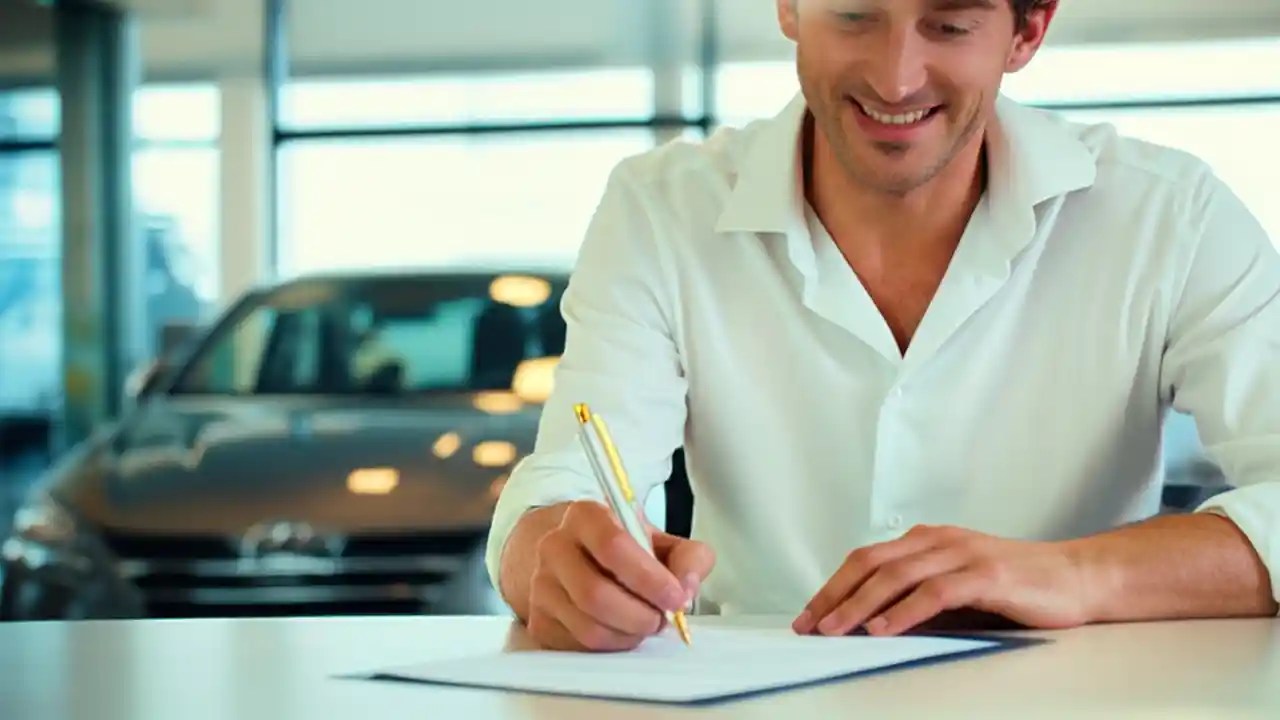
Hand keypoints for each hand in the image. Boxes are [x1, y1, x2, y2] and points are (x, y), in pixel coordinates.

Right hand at [526, 500, 715, 651]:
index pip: (612, 546)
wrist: (573, 555)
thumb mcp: (660, 540)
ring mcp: (541, 586)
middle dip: (640, 616)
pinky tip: (622, 630)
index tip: (675, 596)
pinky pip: (579, 647)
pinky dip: (612, 646)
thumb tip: (687, 588)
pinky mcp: (539, 621)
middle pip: (596, 594)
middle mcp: (554, 548)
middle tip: (662, 618)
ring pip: (589, 627)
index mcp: (585, 516)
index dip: (649, 578)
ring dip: (629, 635)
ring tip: (645, 623)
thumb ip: (689, 557)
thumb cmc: (622, 548)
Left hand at [793, 525, 1091, 636]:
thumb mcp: (956, 593)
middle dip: (834, 596)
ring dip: (859, 605)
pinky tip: (883, 629)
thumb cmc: (1015, 588)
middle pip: (870, 563)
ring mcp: (962, 554)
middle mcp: (938, 541)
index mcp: (926, 541)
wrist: (1076, 578)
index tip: (808, 615)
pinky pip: (935, 592)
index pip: (865, 560)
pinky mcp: (987, 575)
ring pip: (896, 576)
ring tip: (835, 629)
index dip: (832, 586)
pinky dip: (904, 612)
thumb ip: (916, 601)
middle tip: (809, 625)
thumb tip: (867, 624)